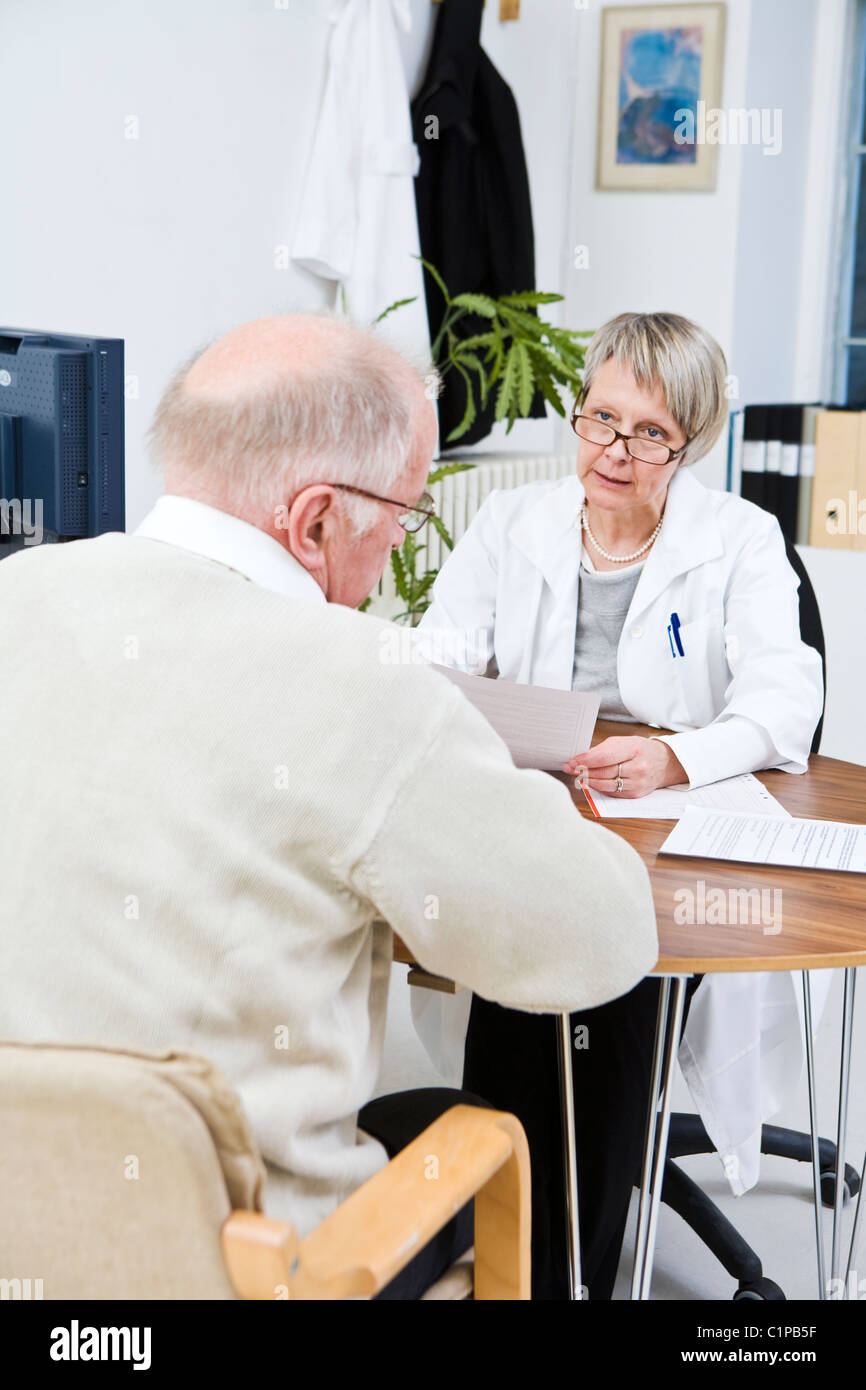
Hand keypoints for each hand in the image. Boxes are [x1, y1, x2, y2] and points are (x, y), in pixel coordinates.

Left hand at [562, 736, 686, 798]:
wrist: (664, 763)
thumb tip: (581, 759)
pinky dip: (599, 787)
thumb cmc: (642, 750)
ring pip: (606, 785)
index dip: (585, 761)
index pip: (604, 757)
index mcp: (634, 749)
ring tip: (578, 776)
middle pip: (603, 772)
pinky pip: (612, 792)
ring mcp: (638, 783)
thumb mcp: (624, 742)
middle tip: (570, 769)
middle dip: (583, 771)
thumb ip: (604, 750)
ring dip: (588, 781)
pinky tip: (591, 782)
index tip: (572, 762)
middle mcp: (638, 768)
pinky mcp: (635, 794)